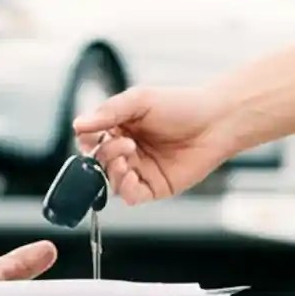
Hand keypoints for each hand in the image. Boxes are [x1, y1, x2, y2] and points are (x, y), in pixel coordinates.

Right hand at [72, 86, 235, 204]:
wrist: (217, 120)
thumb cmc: (182, 105)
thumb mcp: (140, 100)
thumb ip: (108, 112)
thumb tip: (78, 124)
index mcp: (120, 127)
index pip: (90, 139)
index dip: (88, 139)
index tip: (95, 134)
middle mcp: (127, 150)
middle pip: (98, 162)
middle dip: (103, 155)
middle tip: (123, 144)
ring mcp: (140, 170)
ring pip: (111, 181)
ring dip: (112, 171)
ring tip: (127, 156)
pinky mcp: (155, 187)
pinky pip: (131, 195)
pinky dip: (125, 189)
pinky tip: (131, 175)